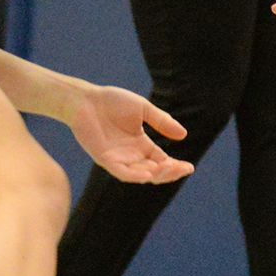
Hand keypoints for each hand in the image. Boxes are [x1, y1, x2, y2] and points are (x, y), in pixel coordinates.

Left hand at [68, 84, 193, 183]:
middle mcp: (131, 155)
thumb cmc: (112, 101)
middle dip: (170, 172)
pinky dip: (135, 176)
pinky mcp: (105, 159)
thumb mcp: (143, 109)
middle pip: (154, 171)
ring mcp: (118, 159)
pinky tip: (148, 175)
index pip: (162, 160)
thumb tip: (184, 135)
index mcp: (141, 144)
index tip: (189, 167)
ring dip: (156, 175)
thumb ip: (161, 122)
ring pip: (141, 174)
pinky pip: (122, 172)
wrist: (86, 99)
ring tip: (170, 168)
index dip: (176, 166)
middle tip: (183, 169)